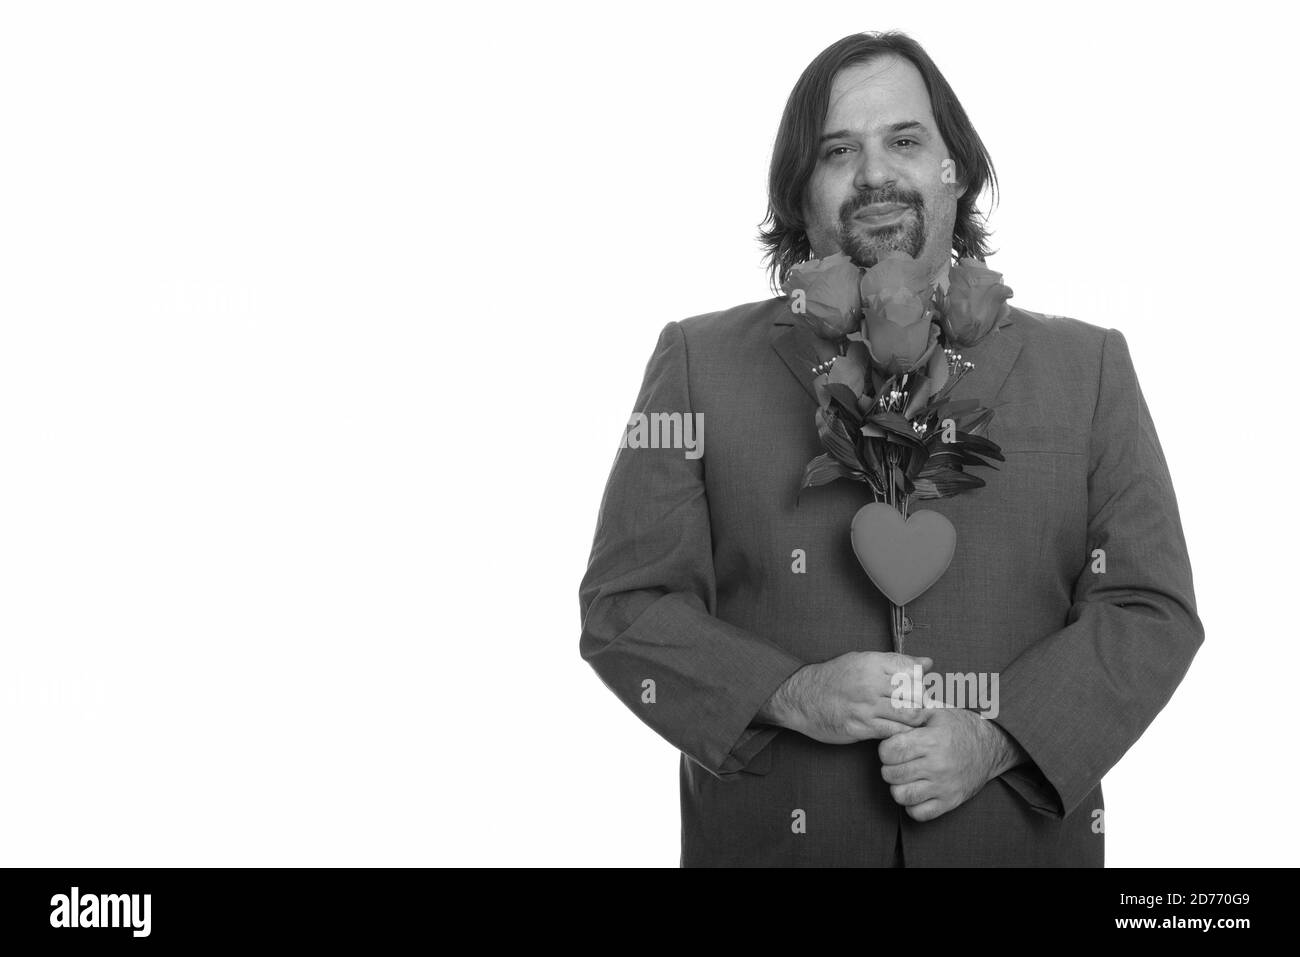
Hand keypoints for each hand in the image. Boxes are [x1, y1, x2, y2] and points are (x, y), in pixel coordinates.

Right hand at [758, 652, 932, 743]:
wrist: (801, 698)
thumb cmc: (834, 678)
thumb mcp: (861, 660)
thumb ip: (895, 662)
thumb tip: (928, 663)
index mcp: (872, 663)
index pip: (914, 672)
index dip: (921, 683)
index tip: (917, 689)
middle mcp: (870, 683)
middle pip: (916, 694)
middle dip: (922, 703)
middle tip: (917, 708)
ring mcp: (865, 707)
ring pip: (910, 714)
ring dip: (914, 720)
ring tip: (908, 720)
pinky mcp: (860, 727)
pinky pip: (894, 732)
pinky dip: (901, 733)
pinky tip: (896, 730)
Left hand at [878, 708, 1022, 821]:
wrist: (991, 747)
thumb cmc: (958, 727)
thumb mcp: (938, 711)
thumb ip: (913, 709)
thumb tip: (892, 701)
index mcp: (931, 741)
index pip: (890, 751)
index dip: (886, 749)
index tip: (893, 747)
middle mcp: (937, 766)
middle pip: (891, 774)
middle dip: (889, 767)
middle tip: (898, 761)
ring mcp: (944, 786)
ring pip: (901, 796)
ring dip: (898, 786)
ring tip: (906, 776)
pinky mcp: (950, 802)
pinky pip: (918, 813)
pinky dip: (912, 805)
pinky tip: (917, 791)